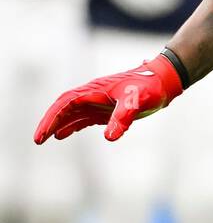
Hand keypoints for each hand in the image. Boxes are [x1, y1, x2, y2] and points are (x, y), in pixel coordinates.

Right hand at [34, 52, 182, 144]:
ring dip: (58, 125)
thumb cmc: (149, 88)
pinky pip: (83, 118)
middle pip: (63, 108)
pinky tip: (63, 135)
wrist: (163, 82)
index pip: (65, 103)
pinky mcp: (106, 110)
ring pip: (71, 114)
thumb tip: (108, 137)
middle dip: (50, 123)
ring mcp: (98, 102)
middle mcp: (92, 95)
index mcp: (93, 90)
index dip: (52, 118)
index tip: (43, 134)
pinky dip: (71, 126)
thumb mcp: (136, 102)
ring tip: (44, 139)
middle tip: (38, 140)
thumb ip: (122, 118)